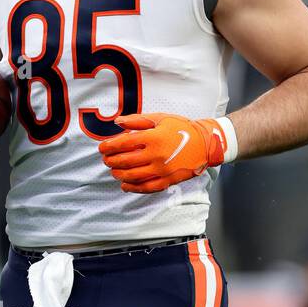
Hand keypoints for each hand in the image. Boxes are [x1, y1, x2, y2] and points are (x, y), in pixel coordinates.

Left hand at [98, 113, 234, 192]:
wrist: (205, 143)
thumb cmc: (181, 128)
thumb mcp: (160, 118)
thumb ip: (137, 120)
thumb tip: (117, 123)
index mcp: (154, 137)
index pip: (124, 143)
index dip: (109, 146)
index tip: (102, 148)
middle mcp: (156, 155)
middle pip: (126, 161)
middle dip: (111, 161)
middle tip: (106, 160)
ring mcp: (162, 169)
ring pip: (133, 176)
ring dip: (119, 174)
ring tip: (113, 171)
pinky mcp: (168, 180)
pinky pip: (146, 187)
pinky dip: (133, 188)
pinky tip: (124, 185)